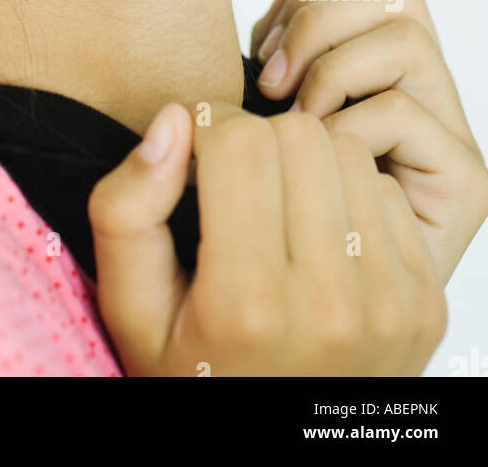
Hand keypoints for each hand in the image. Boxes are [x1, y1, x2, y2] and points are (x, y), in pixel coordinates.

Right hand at [88, 100, 446, 376]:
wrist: (280, 452)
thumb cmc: (198, 375)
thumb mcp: (130, 307)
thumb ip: (127, 210)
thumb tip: (174, 120)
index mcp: (246, 305)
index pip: (240, 142)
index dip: (208, 127)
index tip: (196, 157)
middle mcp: (328, 305)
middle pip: (298, 136)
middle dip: (256, 141)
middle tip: (234, 184)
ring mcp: (388, 304)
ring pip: (348, 151)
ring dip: (306, 162)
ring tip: (277, 207)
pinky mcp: (426, 300)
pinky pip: (386, 191)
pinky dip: (347, 195)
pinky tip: (317, 234)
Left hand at [251, 0, 487, 283]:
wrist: (281, 326)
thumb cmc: (263, 218)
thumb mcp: (261, 111)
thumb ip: (286, 34)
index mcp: (383, 73)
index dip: (308, 0)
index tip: (262, 53)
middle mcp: (427, 97)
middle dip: (320, 21)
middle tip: (274, 79)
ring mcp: (451, 138)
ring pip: (404, 37)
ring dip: (334, 69)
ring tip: (297, 118)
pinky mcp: (465, 183)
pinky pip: (403, 112)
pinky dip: (350, 125)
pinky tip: (321, 163)